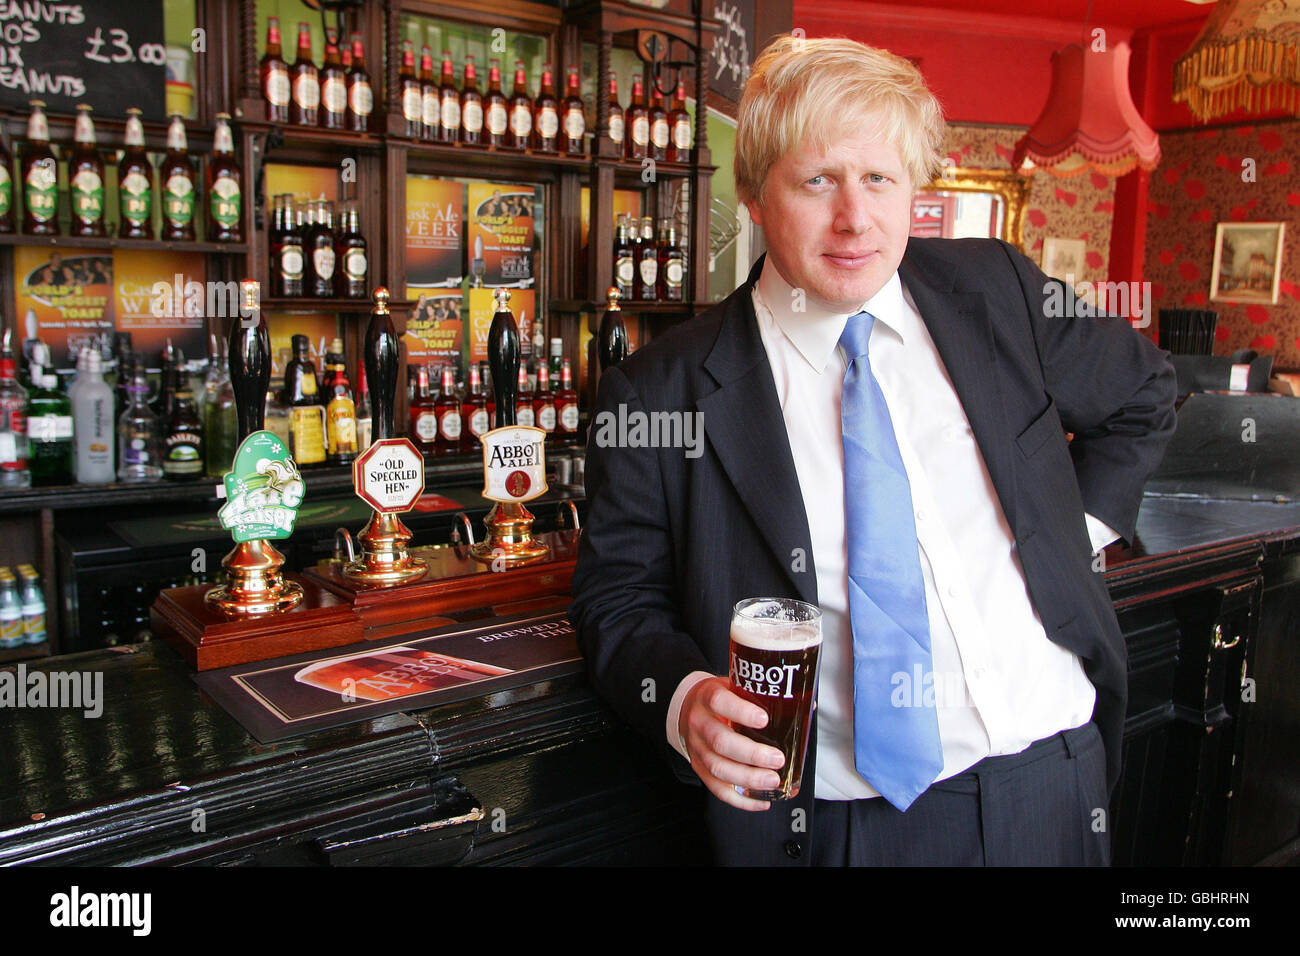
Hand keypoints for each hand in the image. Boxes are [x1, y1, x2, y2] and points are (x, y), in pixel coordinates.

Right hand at [679, 676, 784, 810]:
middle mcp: (699, 723)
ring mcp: (697, 747)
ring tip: (772, 780)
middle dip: (752, 754)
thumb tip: (806, 706)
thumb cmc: (720, 700)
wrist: (689, 709)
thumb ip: (762, 696)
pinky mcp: (699, 767)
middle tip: (777, 759)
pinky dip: (740, 799)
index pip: (720, 702)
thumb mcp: (734, 687)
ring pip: (718, 767)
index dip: (741, 712)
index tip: (764, 720)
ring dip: (747, 778)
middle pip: (720, 741)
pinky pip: (717, 788)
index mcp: (708, 697)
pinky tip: (761, 801)